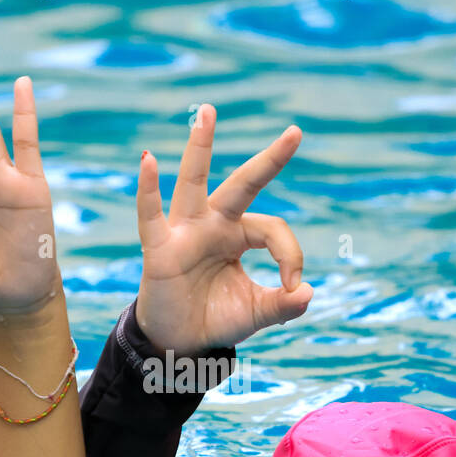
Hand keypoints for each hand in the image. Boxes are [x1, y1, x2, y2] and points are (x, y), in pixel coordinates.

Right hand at [135, 104, 312, 353]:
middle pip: (243, 184)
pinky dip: (147, 189)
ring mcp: (185, 231)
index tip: (294, 285)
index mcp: (239, 235)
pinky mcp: (158, 247)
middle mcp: (214, 224)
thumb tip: (307, 293)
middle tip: (296, 132)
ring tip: (207, 113)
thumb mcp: (256, 313)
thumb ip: (282, 305)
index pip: (273, 230)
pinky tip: (148, 160)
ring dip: (200, 147)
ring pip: (193, 182)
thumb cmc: (216, 318)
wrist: (179, 343)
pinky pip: (151, 214)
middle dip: (269, 160)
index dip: (290, 254)